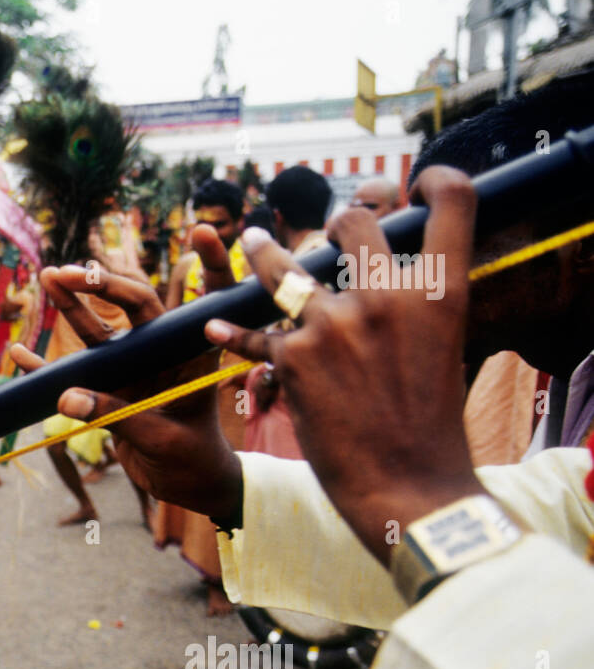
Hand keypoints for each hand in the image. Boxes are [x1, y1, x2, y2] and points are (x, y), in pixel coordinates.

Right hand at [8, 226, 243, 520]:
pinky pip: (74, 373)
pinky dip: (46, 367)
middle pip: (132, 305)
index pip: (195, 301)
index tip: (200, 229)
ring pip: (99, 330)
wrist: (187, 487)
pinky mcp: (110, 390)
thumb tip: (66, 397)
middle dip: (101, 283)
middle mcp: (160, 353)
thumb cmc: (191, 461)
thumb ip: (116, 416)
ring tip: (46, 279)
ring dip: (72, 306)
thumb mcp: (160, 440)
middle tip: (67, 270)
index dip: (208, 264)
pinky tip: (18, 354)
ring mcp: (133, 369)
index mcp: (189, 356)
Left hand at [205, 166, 484, 564]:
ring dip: (263, 252)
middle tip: (331, 231)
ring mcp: (336, 323)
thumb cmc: (431, 427)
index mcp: (442, 292)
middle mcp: (388, 296)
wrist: (408, 487)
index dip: (438, 181)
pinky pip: (256, 333)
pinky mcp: (294, 357)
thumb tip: (395, 279)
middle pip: (353, 223)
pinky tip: (214, 326)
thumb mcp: (443, 350)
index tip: (420, 182)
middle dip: (340, 223)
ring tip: (247, 240)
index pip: (454, 203)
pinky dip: (234, 332)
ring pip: (286, 268)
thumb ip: (417, 307)